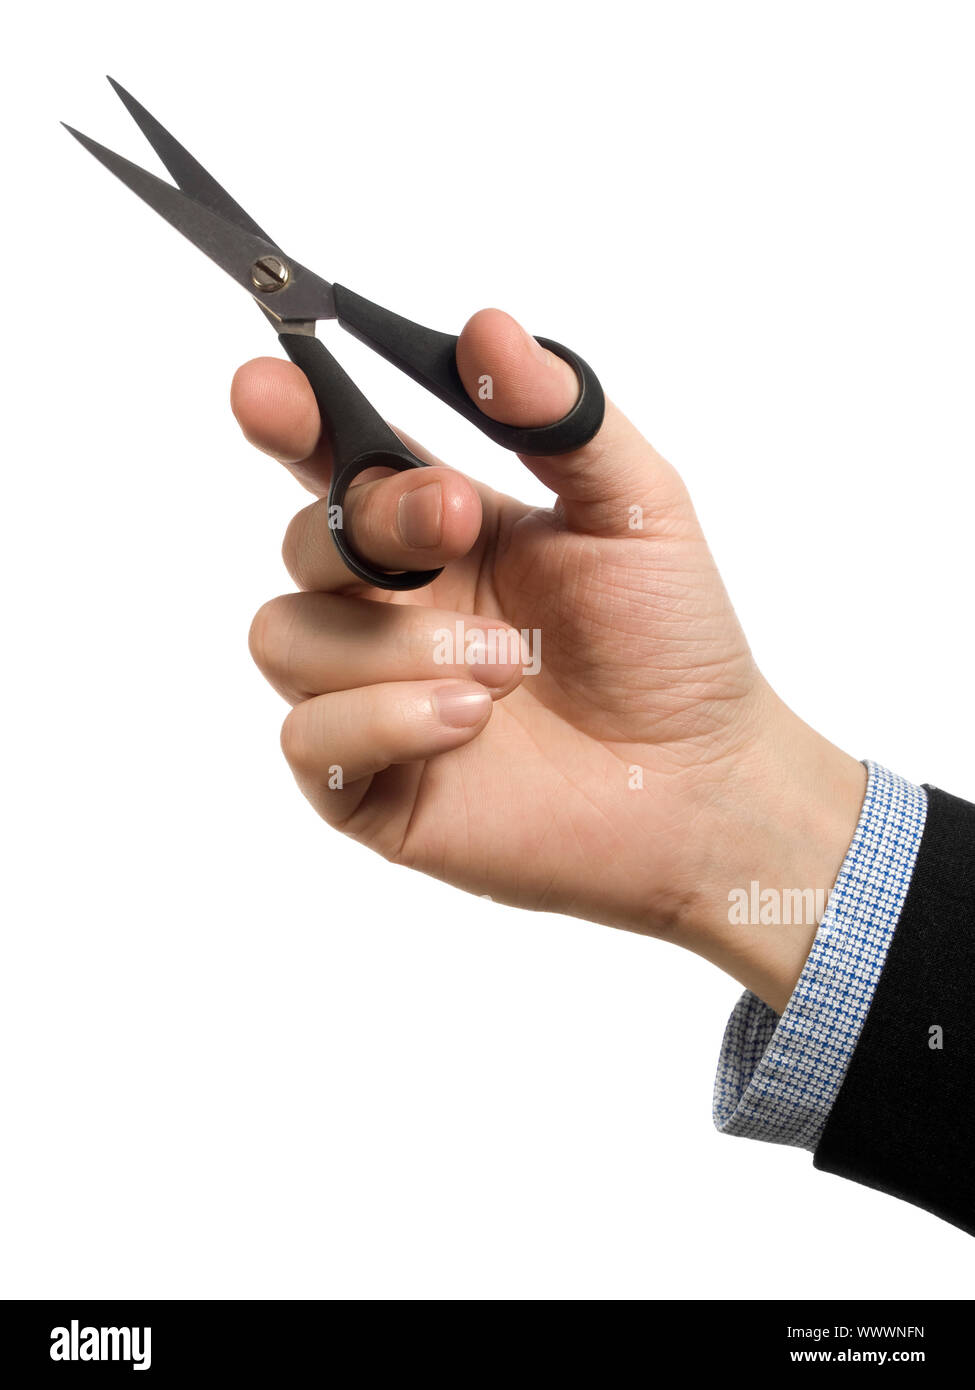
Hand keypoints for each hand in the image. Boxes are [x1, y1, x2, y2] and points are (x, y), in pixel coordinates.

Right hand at [232, 309, 865, 1010]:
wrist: (702, 785)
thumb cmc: (671, 644)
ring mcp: (370, 697)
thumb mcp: (635, 507)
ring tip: (506, 667)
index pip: (335, 461)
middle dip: (374, 521)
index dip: (289, 418)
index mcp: (440, 532)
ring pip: (287, 637)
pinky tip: (471, 721)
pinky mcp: (368, 785)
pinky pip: (308, 736)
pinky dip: (384, 719)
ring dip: (396, 640)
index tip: (267, 386)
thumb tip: (486, 324)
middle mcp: (391, 608)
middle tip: (458, 522)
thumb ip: (562, 416)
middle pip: (303, 541)